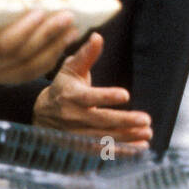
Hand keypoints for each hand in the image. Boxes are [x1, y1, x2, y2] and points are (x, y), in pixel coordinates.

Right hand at [0, 7, 79, 88]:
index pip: (1, 43)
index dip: (26, 29)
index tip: (43, 10)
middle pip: (19, 57)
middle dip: (48, 37)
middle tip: (69, 17)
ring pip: (27, 70)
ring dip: (54, 50)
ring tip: (72, 31)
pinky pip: (25, 75)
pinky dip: (46, 61)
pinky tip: (60, 46)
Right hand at [33, 33, 151, 146]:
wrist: (41, 115)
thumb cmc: (62, 88)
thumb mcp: (71, 69)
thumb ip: (86, 55)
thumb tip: (98, 36)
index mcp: (71, 96)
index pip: (90, 97)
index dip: (107, 97)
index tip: (125, 95)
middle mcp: (73, 118)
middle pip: (101, 121)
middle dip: (124, 121)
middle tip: (146, 120)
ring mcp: (76, 135)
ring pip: (104, 138)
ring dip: (127, 138)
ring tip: (147, 134)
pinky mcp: (80, 148)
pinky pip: (103, 152)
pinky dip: (122, 152)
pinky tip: (140, 148)